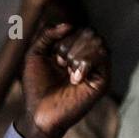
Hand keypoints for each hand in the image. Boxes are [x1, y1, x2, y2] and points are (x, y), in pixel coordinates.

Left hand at [15, 23, 109, 137]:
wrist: (40, 112)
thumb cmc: (36, 86)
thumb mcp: (35, 54)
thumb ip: (47, 34)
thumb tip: (69, 25)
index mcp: (73, 50)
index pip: (78, 28)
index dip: (63, 38)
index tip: (54, 58)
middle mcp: (87, 57)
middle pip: (89, 32)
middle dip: (70, 45)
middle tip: (60, 64)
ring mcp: (97, 68)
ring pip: (97, 41)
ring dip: (76, 55)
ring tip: (68, 72)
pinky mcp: (103, 80)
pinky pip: (103, 55)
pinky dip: (85, 64)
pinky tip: (75, 80)